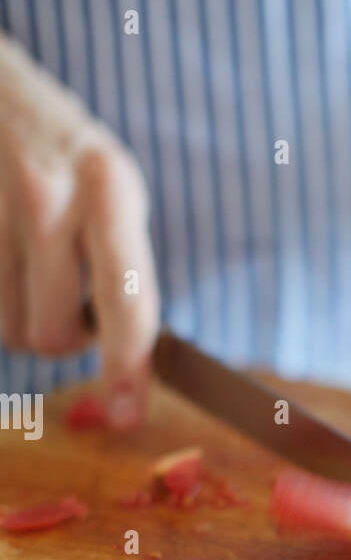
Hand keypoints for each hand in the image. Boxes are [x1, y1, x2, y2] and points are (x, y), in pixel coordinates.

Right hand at [0, 33, 158, 428]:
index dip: (127, 369)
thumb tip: (125, 354)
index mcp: (109, 187)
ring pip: (7, 330)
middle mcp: (49, 195)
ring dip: (15, 317)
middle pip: (52, 336)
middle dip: (58, 335)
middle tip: (57, 292)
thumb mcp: (110, 183)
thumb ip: (121, 263)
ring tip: (19, 260)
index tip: (129, 414)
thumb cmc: (57, 145)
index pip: (127, 302)